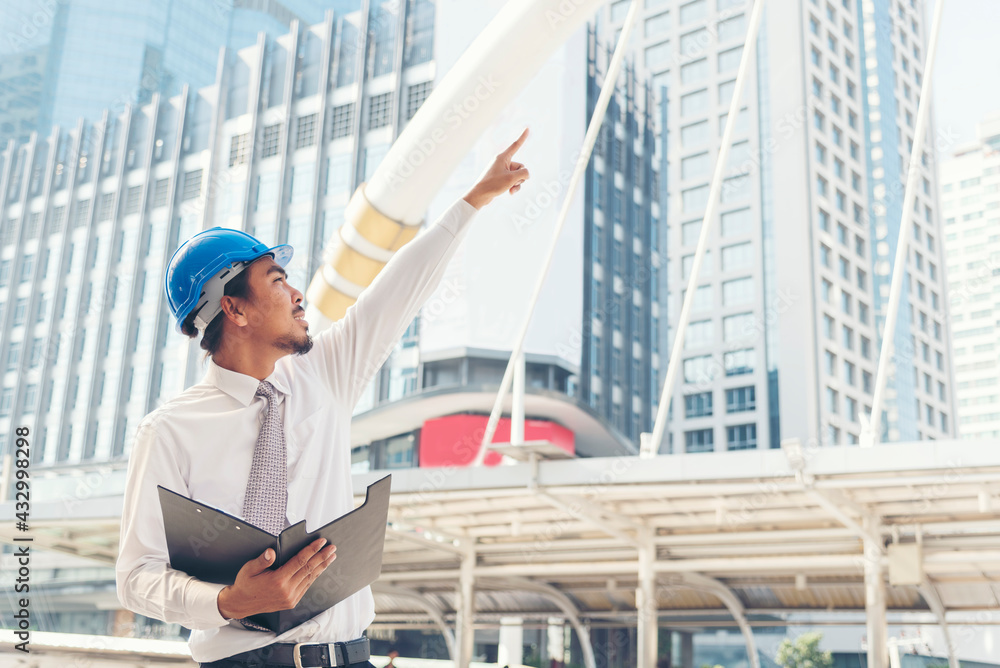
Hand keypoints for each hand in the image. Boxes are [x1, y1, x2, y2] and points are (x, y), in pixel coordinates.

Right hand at [216, 537, 335, 618]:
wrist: (241, 604)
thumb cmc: (245, 584)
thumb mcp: (249, 569)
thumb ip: (262, 560)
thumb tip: (271, 552)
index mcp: (278, 580)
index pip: (300, 561)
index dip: (312, 550)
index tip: (321, 542)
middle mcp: (287, 590)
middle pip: (309, 569)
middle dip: (322, 557)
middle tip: (332, 548)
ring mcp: (290, 598)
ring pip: (310, 578)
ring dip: (322, 566)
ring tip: (331, 557)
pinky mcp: (292, 602)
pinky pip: (306, 586)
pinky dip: (314, 576)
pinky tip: (319, 569)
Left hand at [462, 127, 530, 209]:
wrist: (480, 196)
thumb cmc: (493, 184)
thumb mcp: (512, 178)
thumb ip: (524, 173)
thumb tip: (526, 175)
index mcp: (502, 157)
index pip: (516, 145)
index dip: (523, 137)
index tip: (527, 128)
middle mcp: (502, 162)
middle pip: (520, 166)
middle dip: (520, 176)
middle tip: (513, 182)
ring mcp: (501, 170)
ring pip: (517, 175)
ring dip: (517, 183)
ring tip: (510, 188)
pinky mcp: (501, 178)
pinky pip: (512, 180)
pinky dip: (513, 186)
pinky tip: (510, 192)